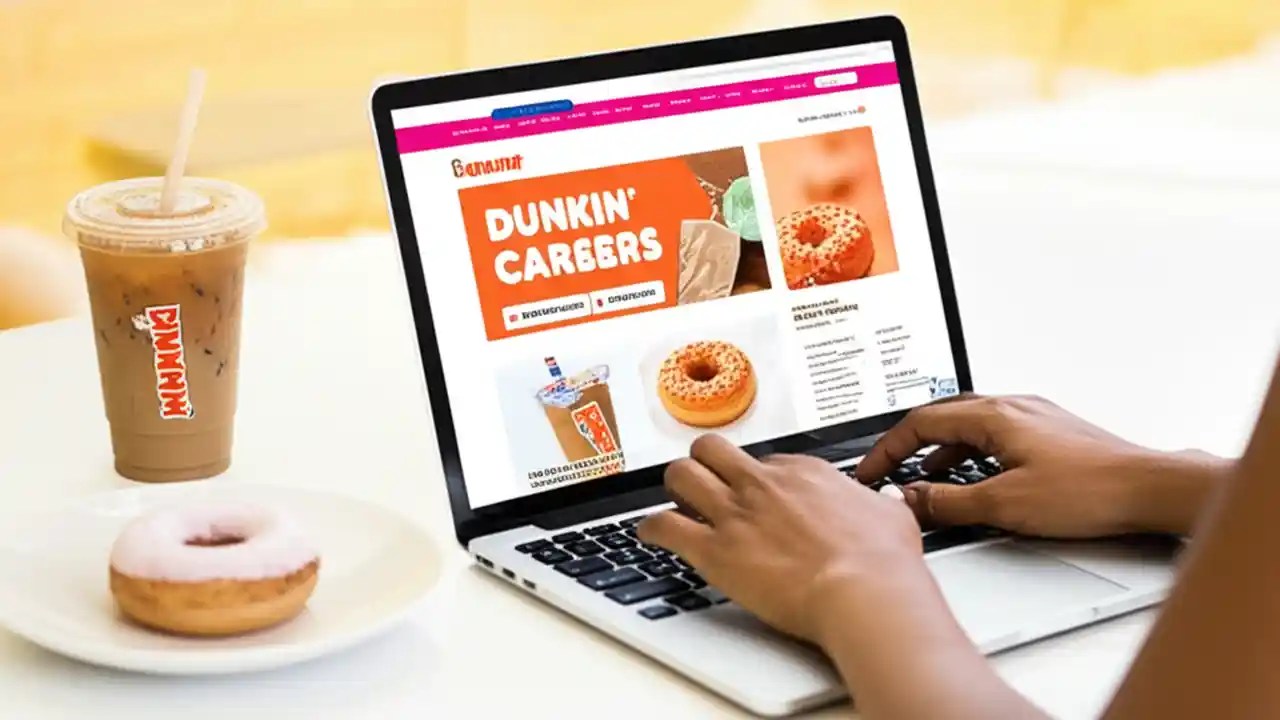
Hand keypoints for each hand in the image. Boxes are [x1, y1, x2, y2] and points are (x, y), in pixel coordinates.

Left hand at [637, 435, 932, 644]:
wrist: (864, 593)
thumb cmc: (881, 562)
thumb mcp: (892, 516)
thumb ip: (881, 503)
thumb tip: (885, 499)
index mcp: (803, 474)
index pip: (765, 461)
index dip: (757, 477)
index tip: (757, 494)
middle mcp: (763, 485)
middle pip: (713, 450)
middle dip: (704, 463)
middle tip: (704, 480)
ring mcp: (735, 515)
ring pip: (681, 475)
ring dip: (675, 486)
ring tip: (676, 500)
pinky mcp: (714, 550)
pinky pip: (664, 526)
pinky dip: (651, 528)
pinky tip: (650, 533)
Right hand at [855, 394, 1227, 536]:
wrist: (1149, 489)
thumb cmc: (1090, 491)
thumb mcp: (1004, 503)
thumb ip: (948, 502)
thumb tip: (910, 498)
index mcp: (994, 414)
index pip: (920, 421)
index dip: (887, 449)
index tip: (870, 471)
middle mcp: (1013, 406)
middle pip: (943, 417)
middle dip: (911, 446)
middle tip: (892, 472)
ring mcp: (1033, 417)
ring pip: (970, 426)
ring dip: (942, 452)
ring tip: (929, 481)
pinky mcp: (1050, 433)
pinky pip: (995, 435)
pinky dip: (972, 455)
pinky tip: (977, 479)